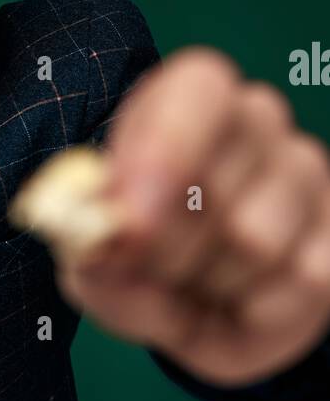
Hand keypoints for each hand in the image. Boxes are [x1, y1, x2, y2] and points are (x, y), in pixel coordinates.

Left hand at [56, 47, 329, 384]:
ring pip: (256, 239)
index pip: (199, 89)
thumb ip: (93, 259)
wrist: (206, 306)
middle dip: (168, 248)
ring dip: (211, 282)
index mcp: (189, 102)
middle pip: (217, 181)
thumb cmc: (144, 263)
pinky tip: (243, 300)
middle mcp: (257, 122)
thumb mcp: (100, 267)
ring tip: (199, 281)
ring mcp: (306, 171)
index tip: (131, 218)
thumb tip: (99, 252)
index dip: (165, 149)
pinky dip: (255, 311)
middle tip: (152, 269)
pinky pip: (299, 281)